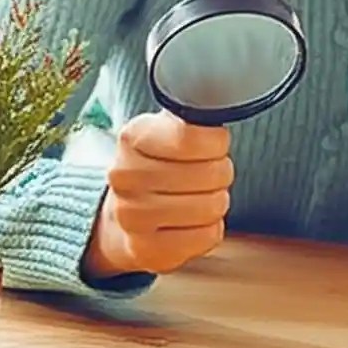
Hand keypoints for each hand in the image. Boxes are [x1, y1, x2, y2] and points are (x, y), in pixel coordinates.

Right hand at [82, 111, 232, 277]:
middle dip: (221, 173)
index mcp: (132, 137)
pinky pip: (207, 236)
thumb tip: (223, 98)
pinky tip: (194, 222)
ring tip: (201, 197)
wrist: (124, 214)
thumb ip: (191, 116)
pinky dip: (211, 228)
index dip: (217, 143)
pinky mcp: (146, 250)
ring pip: (211, 206)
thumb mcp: (167, 129)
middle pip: (210, 174)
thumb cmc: (158, 165)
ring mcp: (132, 217)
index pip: (191, 138)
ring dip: (217, 201)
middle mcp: (125, 177)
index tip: (215, 144)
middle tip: (209, 174)